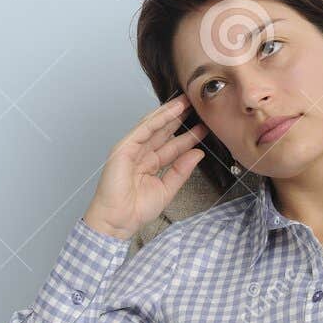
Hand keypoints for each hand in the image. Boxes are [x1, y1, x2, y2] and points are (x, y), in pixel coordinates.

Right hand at [83, 93, 207, 241]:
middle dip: (179, 119)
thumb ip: (182, 170)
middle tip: (197, 105)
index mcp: (150, 164)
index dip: (188, 136)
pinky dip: (157, 119)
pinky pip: (144, 129)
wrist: (118, 221)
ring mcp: (131, 149)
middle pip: (163, 132)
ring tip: (186, 101)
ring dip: (169, 113)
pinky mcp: (124, 148)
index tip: (204, 126)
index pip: (172, 146)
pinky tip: (171, 110)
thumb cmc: (136, 210)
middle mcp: (141, 154)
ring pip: (153, 126)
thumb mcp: (167, 188)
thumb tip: (198, 153)